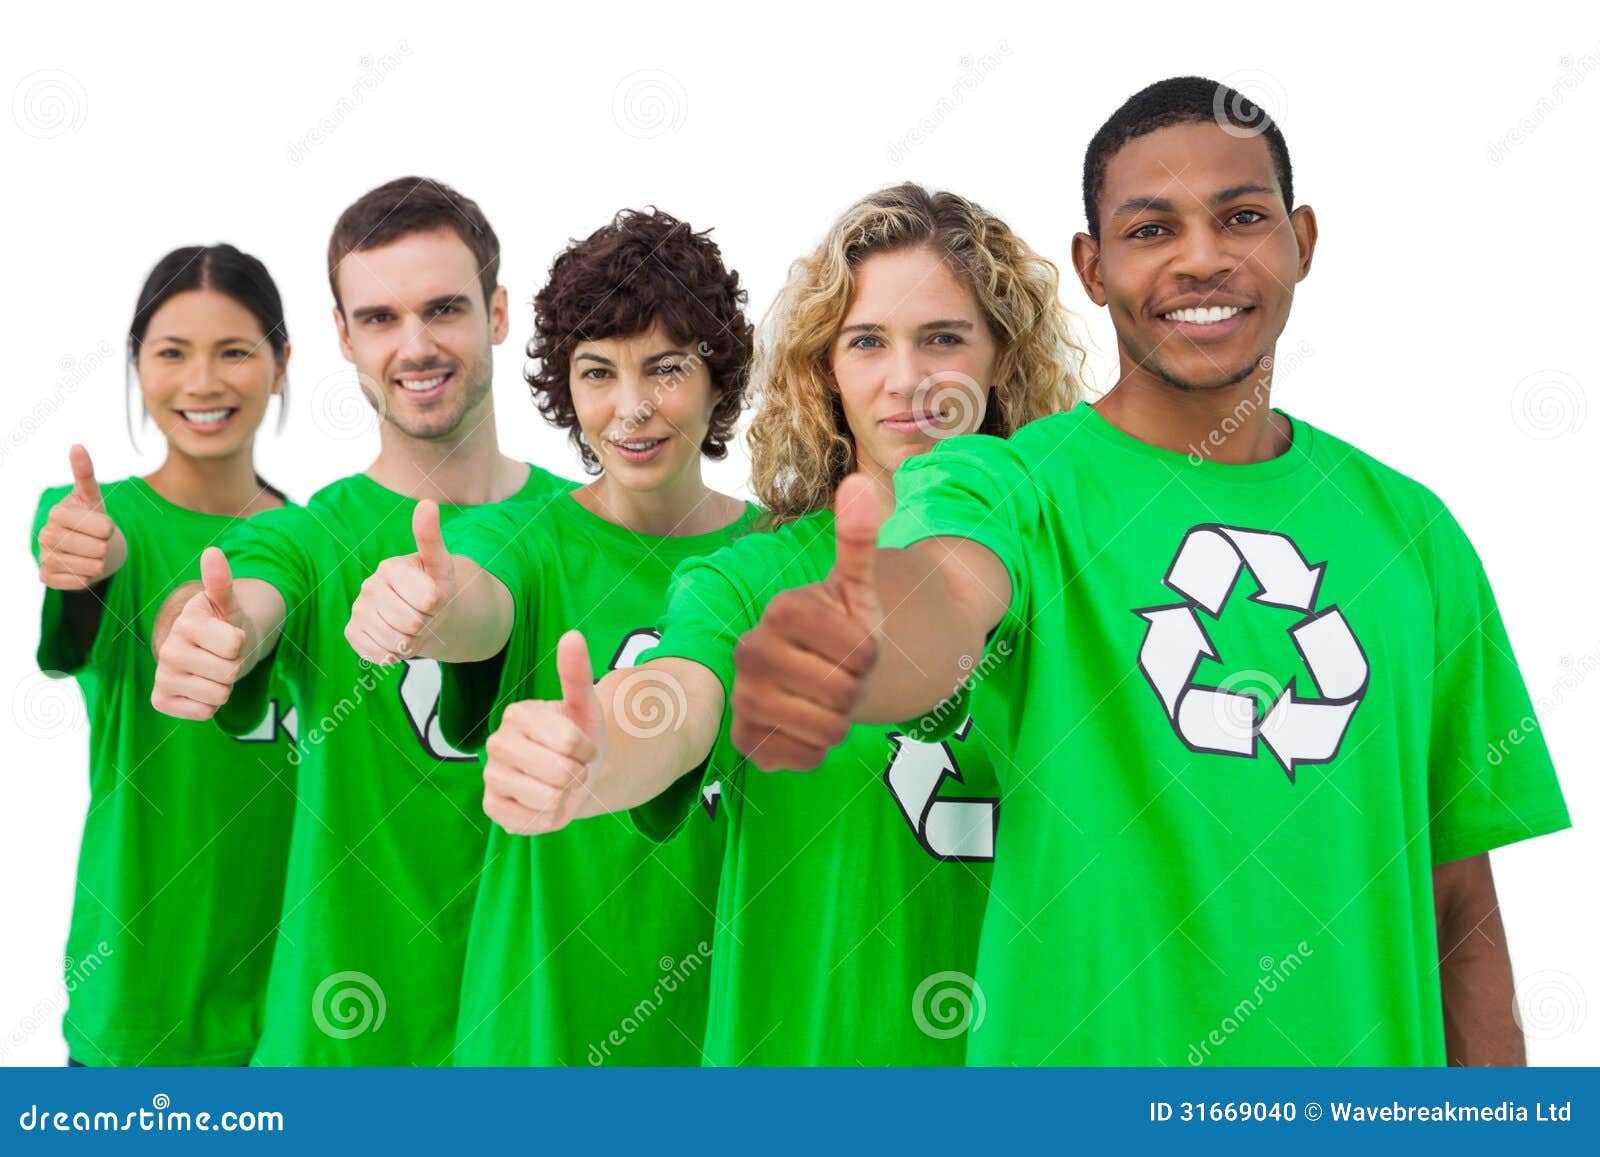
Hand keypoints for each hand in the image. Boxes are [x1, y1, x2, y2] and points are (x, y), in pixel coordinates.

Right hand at [37, 445, 126, 589]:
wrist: (81, 546)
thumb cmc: (89, 518)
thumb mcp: (92, 497)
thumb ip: (85, 474)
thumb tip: (77, 446)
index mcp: (57, 513)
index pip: (104, 526)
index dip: (110, 528)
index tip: (103, 525)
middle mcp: (45, 534)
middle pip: (99, 548)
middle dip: (105, 546)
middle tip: (97, 542)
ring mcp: (44, 557)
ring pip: (92, 567)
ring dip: (99, 562)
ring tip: (91, 554)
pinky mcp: (46, 578)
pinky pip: (81, 583)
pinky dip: (88, 577)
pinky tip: (81, 567)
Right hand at [151, 547, 247, 720]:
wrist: (211, 651)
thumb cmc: (225, 625)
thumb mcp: (228, 603)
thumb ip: (221, 582)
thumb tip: (212, 552)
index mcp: (186, 623)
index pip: (236, 644)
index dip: (241, 642)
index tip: (230, 636)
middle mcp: (168, 649)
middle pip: (230, 672)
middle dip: (235, 665)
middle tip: (224, 655)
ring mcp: (162, 676)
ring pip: (219, 695)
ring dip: (224, 686)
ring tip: (213, 669)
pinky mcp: (160, 700)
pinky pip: (205, 713)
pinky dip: (210, 704)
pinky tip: (201, 686)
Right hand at [345, 499, 456, 662]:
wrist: (423, 612)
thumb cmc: (434, 586)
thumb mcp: (441, 565)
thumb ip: (431, 538)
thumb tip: (427, 503)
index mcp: (391, 567)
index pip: (428, 600)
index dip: (437, 605)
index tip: (432, 598)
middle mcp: (369, 586)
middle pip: (411, 623)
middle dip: (425, 624)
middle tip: (423, 615)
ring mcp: (358, 609)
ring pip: (394, 641)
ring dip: (411, 641)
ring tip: (411, 627)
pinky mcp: (352, 631)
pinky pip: (377, 653)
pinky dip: (392, 653)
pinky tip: (395, 639)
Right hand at [482, 630, 605, 834]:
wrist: (573, 774)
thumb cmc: (579, 737)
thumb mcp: (584, 705)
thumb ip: (576, 673)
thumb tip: (573, 635)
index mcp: (517, 715)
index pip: (569, 741)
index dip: (586, 750)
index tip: (582, 746)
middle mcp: (496, 743)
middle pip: (559, 773)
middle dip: (578, 775)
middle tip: (573, 769)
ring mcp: (491, 777)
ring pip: (548, 800)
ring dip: (567, 798)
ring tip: (562, 786)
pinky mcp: (492, 807)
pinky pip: (532, 822)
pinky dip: (551, 818)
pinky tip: (548, 804)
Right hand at [731, 473, 883, 770]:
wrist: (815, 671)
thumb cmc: (840, 628)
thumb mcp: (857, 587)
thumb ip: (858, 539)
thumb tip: (860, 483)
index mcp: (782, 610)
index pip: (861, 652)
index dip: (872, 654)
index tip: (855, 644)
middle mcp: (750, 652)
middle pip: (843, 694)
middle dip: (855, 690)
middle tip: (839, 675)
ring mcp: (744, 699)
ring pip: (826, 731)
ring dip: (839, 721)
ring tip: (823, 699)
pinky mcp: (747, 741)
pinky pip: (806, 758)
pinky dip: (817, 749)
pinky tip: (805, 725)